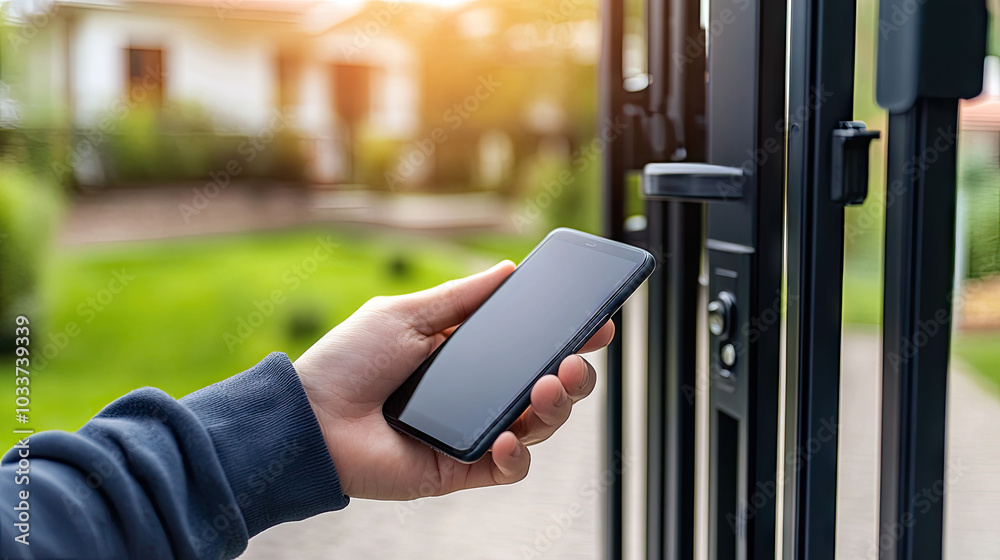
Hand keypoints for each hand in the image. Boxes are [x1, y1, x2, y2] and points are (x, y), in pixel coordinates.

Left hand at [293, 261, 613, 500]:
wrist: (308, 420)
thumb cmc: (348, 362)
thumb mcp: (405, 314)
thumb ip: (460, 297)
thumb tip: (509, 269)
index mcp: (466, 354)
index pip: (530, 346)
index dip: (568, 337)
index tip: (598, 322)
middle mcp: (477, 394)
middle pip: (546, 387)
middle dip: (576, 374)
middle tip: (579, 359)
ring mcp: (472, 432)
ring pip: (538, 427)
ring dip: (555, 407)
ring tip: (548, 387)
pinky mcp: (460, 469)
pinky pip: (508, 469)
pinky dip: (516, 455)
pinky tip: (505, 438)